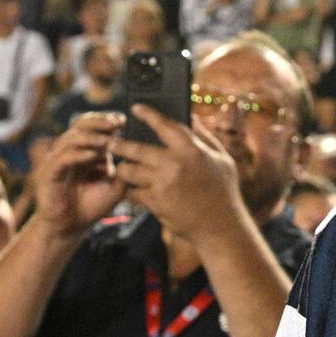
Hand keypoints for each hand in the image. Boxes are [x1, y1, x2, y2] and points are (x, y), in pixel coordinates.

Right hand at [32, 112, 127, 241]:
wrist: (70, 228)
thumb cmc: (90, 207)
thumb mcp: (114, 187)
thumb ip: (122, 170)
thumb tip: (130, 153)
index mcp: (82, 151)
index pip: (91, 127)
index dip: (105, 121)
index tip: (123, 121)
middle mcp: (68, 152)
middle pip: (80, 126)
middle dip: (99, 123)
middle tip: (116, 123)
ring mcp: (57, 161)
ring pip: (71, 139)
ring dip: (91, 138)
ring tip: (108, 140)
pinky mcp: (49, 174)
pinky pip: (63, 158)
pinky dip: (79, 155)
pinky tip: (94, 155)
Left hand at [113, 105, 246, 247]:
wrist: (220, 228)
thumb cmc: (224, 192)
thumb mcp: (222, 159)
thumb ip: (205, 137)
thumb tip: (192, 117)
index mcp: (191, 150)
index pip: (163, 124)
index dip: (147, 114)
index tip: (135, 108)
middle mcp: (174, 164)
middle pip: (135, 148)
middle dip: (119, 144)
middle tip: (112, 142)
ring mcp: (162, 184)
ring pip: (128, 170)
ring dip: (121, 168)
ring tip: (120, 166)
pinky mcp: (156, 203)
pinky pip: (132, 192)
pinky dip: (130, 190)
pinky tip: (130, 188)